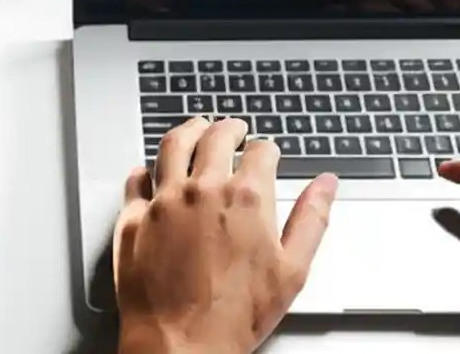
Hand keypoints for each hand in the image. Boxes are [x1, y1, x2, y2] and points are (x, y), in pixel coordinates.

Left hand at [114, 117, 339, 353]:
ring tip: (194, 127)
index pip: (259, 152)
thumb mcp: (292, 270)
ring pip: (171, 146)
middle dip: (228, 128)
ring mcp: (163, 200)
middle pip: (214, 137)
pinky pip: (135, 180)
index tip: (266, 151)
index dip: (266, 149)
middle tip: (233, 127)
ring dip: (187, 130)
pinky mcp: (133, 217)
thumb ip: (312, 219)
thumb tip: (326, 184)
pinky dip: (145, 170)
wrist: (180, 342)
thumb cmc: (234, 315)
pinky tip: (150, 170)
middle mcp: (201, 190)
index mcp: (245, 198)